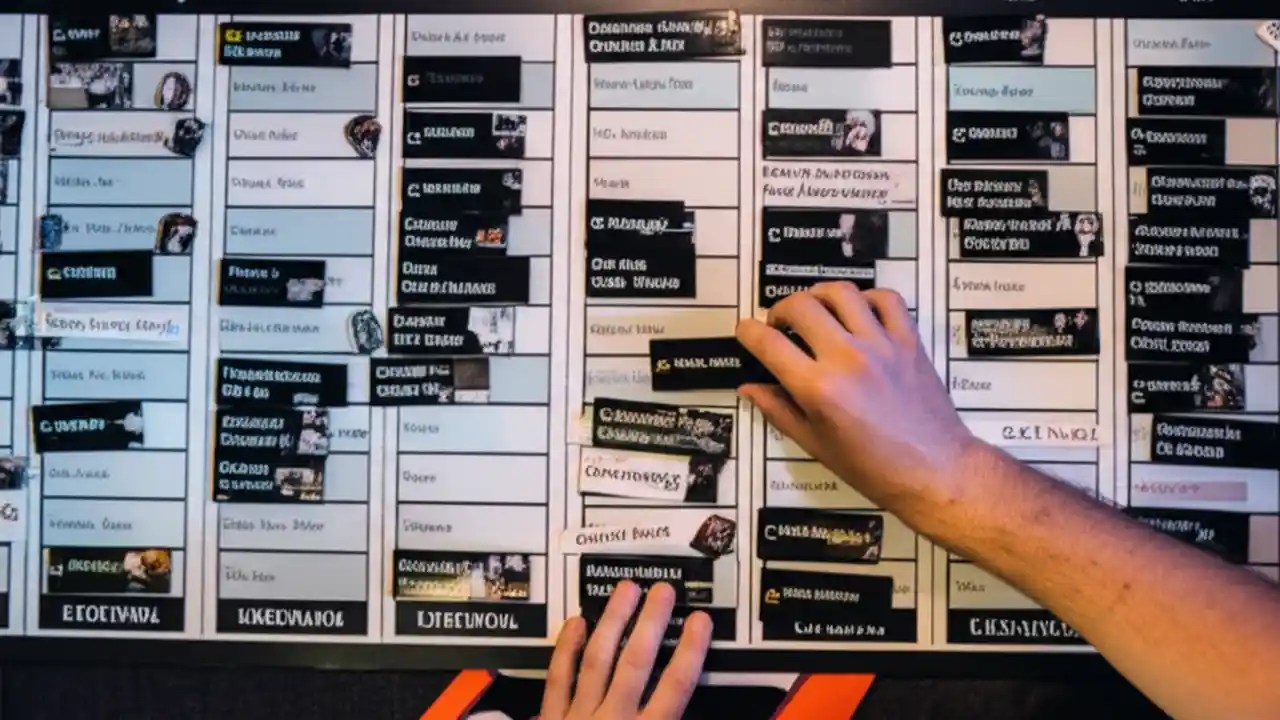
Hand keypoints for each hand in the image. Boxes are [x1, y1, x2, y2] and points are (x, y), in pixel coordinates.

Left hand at [541, 582, 711, 719]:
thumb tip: (698, 711)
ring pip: (598, 660)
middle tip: (662, 590)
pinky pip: (558, 679)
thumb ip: (671, 719)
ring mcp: (579, 718)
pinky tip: (576, 623)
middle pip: (636, 662)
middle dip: (651, 623)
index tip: (700, 621)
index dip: (691, 650)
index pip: (675, 686)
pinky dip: (566, 650)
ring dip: (614, 622)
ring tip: (627, 591)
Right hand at [736, 283, 976, 515]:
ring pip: (841, 292)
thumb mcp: (815, 445)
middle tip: (781, 326)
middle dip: (780, 310)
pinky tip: (859, 313)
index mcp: (818, 389)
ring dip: (819, 296)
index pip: (769, 344)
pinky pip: (887, 299)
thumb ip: (780, 410)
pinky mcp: (909, 341)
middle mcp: (847, 358)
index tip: (746, 330)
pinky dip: (867, 298)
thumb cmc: (872, 467)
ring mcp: (881, 344)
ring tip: (816, 311)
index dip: (749, 332)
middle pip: (801, 306)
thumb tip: (750, 387)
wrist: (933, 470)